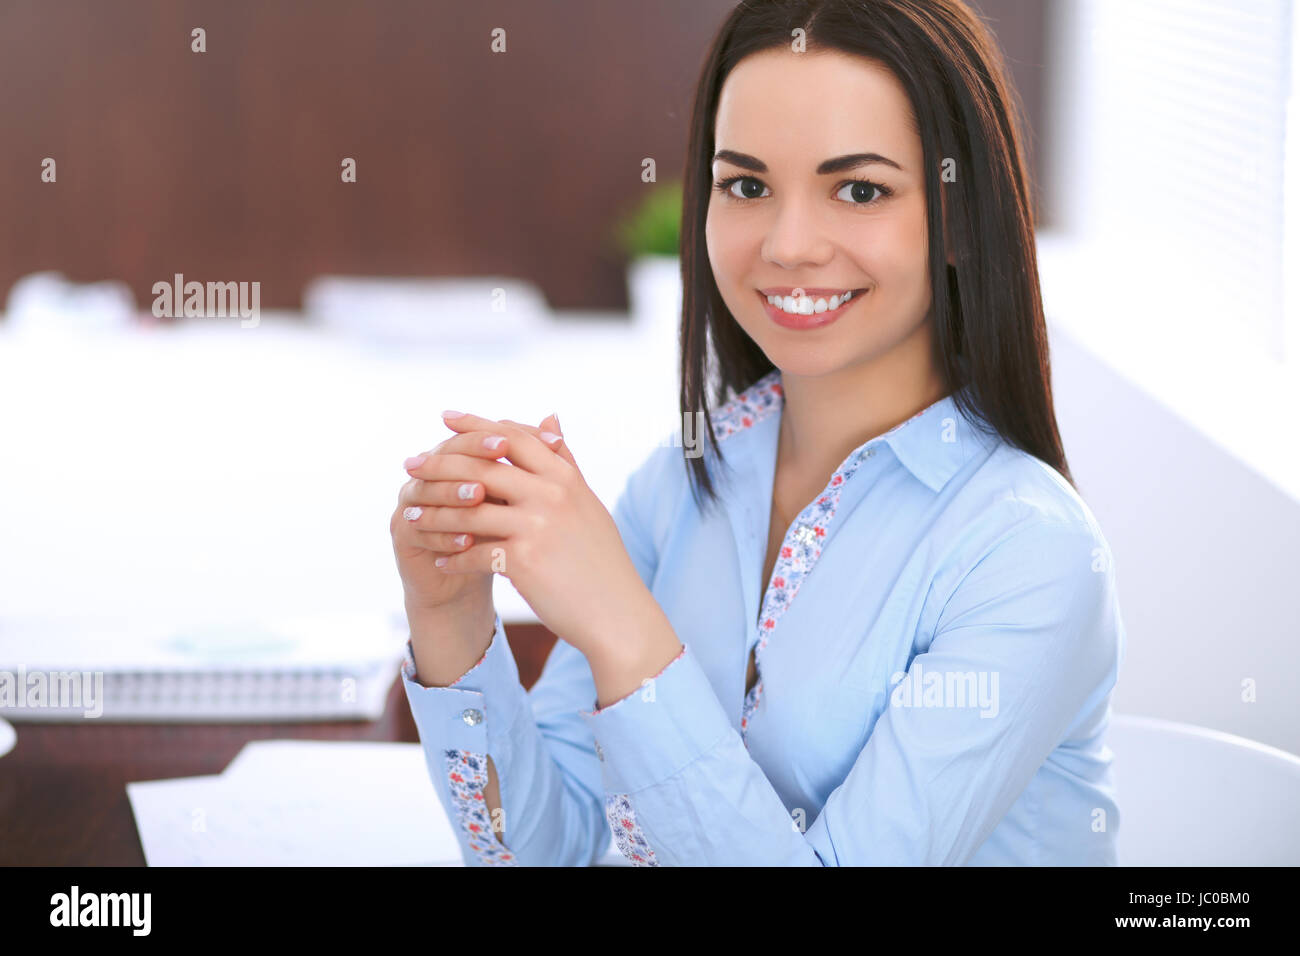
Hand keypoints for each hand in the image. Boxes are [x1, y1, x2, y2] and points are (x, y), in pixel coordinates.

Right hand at [391, 422, 515, 614]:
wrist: (469, 583)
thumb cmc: (497, 534)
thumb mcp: (517, 499)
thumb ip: (531, 462)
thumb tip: (554, 420)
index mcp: (453, 459)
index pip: (472, 436)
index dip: (500, 434)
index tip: (528, 438)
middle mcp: (428, 474)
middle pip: (447, 456)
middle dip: (474, 455)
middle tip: (501, 452)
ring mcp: (411, 503)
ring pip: (430, 491)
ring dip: (455, 492)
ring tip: (481, 495)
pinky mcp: (402, 534)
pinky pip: (419, 530)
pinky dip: (444, 535)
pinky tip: (467, 542)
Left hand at [419, 410, 651, 655]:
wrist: (616, 613)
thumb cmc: (600, 559)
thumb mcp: (586, 501)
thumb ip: (564, 459)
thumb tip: (550, 415)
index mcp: (564, 477)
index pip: (512, 437)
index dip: (475, 425)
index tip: (446, 419)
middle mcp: (551, 494)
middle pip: (482, 466)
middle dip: (439, 463)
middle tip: (409, 465)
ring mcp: (537, 526)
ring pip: (469, 510)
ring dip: (435, 514)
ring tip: (410, 517)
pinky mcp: (524, 560)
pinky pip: (474, 553)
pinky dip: (453, 558)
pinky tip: (440, 562)